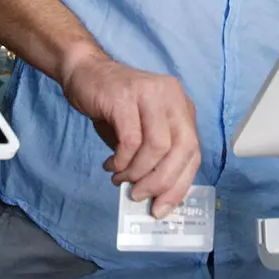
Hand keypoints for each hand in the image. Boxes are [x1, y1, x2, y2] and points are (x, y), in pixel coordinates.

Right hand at [59, 50, 200, 218]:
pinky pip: (130, 140)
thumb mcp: (142, 131)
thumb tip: (156, 196)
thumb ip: (154, 158)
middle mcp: (172, 97)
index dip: (180, 184)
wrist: (85, 71)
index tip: (163, 206)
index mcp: (182, 107)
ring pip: (157, 147)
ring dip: (138, 172)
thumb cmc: (114, 107)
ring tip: (121, 180)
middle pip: (181, 149)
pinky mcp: (125, 97)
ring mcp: (150, 93)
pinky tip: (112, 165)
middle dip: (161, 181)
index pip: (193, 151)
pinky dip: (122, 161)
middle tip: (140, 196)